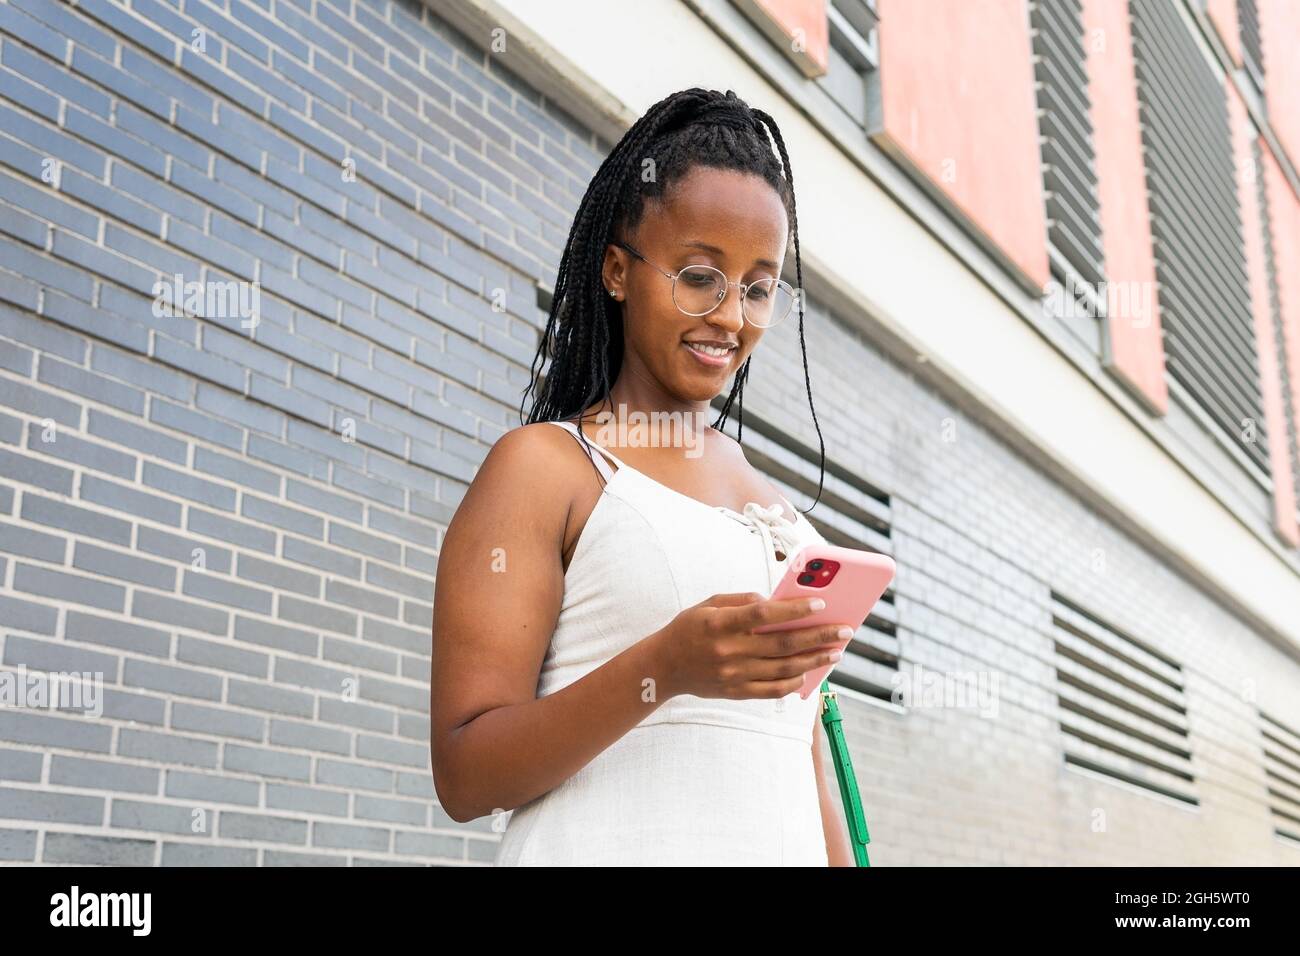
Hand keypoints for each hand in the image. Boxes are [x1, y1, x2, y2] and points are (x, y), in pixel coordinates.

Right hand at [650, 591, 853, 700]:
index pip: (765, 616)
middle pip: (783, 644)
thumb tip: (775, 602)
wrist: (663, 667)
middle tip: (844, 631)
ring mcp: (733, 675)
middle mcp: (729, 651)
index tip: (821, 604)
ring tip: (835, 652)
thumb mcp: (709, 604)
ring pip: (783, 669)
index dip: (795, 610)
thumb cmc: (689, 628)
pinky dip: (794, 683)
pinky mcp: (736, 692)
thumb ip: (741, 601)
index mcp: (721, 624)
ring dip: (813, 660)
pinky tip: (809, 673)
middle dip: (818, 636)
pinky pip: (772, 690)